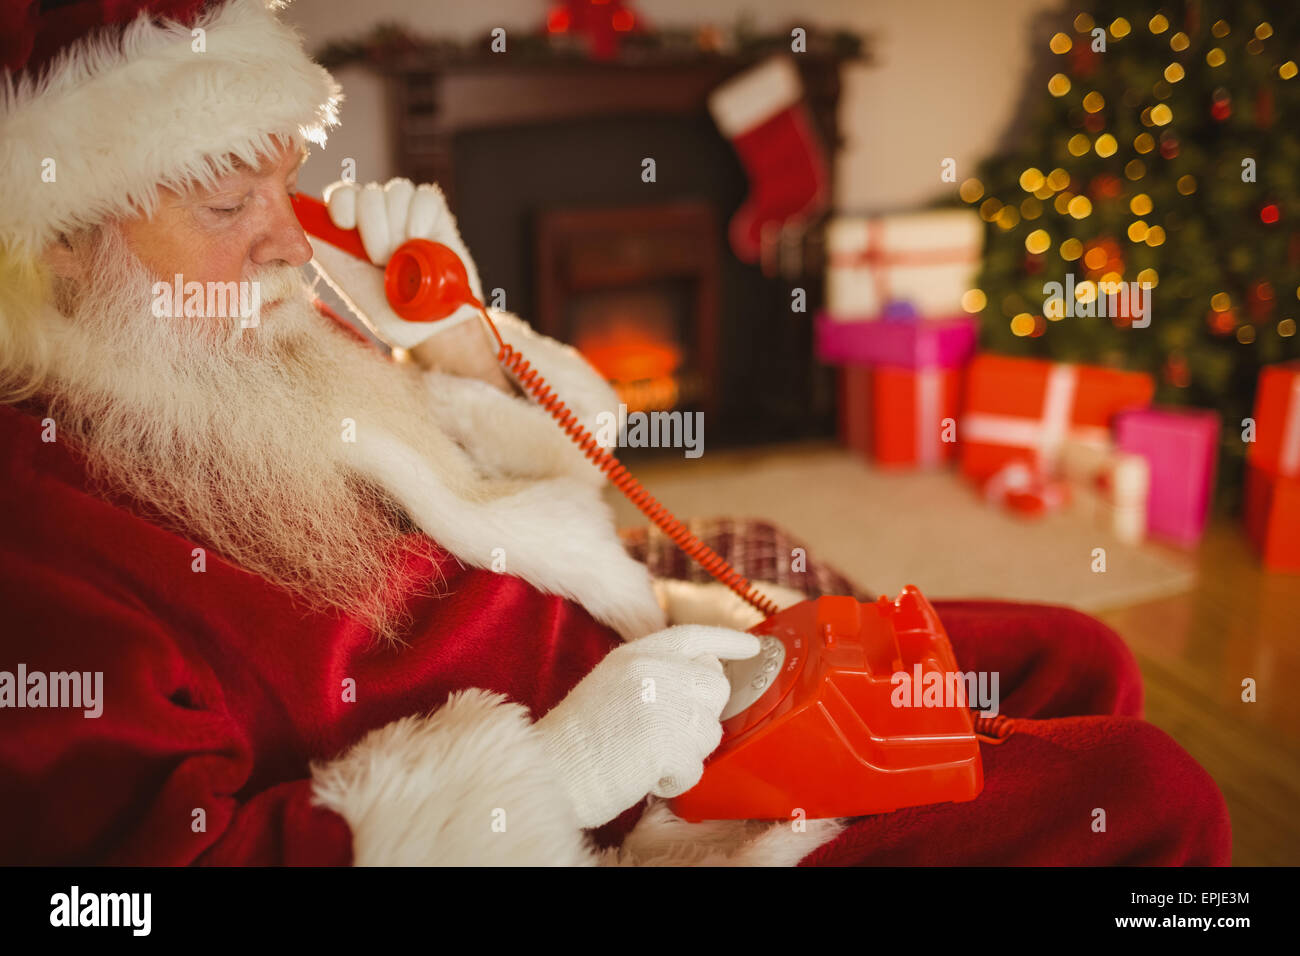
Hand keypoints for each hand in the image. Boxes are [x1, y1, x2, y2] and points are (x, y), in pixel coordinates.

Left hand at [322, 178, 481, 300]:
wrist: (431, 324)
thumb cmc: (391, 310)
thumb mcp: (353, 288)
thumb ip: (330, 257)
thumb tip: (306, 232)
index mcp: (353, 229)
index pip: (341, 195)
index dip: (341, 203)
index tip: (344, 225)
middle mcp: (378, 215)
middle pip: (368, 193)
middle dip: (373, 227)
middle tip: (381, 260)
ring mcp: (407, 211)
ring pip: (396, 192)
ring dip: (397, 226)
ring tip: (405, 256)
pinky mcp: (435, 213)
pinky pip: (424, 197)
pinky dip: (419, 216)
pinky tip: (420, 239)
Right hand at [534, 624, 761, 827]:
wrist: (553, 770)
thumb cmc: (581, 736)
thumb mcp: (614, 680)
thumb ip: (656, 670)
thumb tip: (705, 675)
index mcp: (637, 653)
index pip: (694, 636)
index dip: (727, 641)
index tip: (753, 646)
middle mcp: (655, 671)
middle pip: (715, 687)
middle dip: (701, 714)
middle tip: (666, 731)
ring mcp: (664, 706)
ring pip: (711, 731)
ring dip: (686, 751)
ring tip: (646, 753)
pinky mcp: (668, 744)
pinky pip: (696, 767)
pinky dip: (675, 780)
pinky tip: (646, 773)